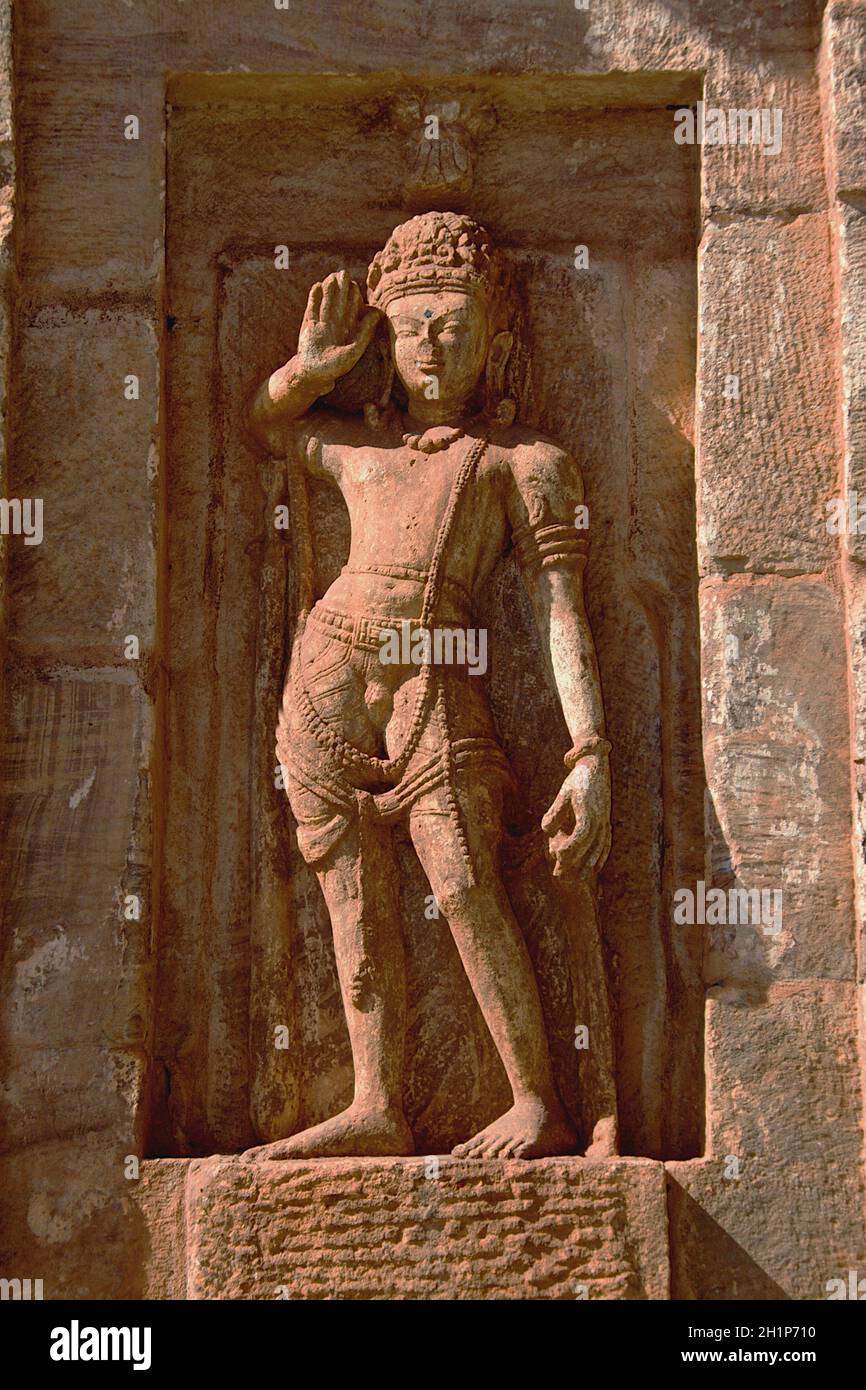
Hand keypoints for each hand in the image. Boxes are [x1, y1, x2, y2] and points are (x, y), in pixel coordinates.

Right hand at [295, 270, 380, 388]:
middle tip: (344, 273)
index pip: (351, 309)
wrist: (313, 374)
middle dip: (341, 288)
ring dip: (329, 290)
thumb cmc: (335, 366)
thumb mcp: (354, 350)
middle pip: (339, 302)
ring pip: (326, 302)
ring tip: (332, 276)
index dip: (353, 297)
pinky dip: (314, 297)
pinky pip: (312, 308)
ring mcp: (321, 323)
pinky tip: (317, 286)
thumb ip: (365, 332)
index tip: (355, 285)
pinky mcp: (309, 324)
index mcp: (347, 330)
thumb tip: (378, 314)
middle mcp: (335, 324)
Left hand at [541, 754, 610, 879]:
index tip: (558, 858)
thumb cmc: (577, 778)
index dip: (570, 848)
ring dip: (587, 864)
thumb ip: (555, 812)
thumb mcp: (564, 793)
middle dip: (574, 863)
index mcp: (589, 812)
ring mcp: (605, 820)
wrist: (597, 765)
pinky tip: (596, 867)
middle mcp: (600, 819)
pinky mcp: (606, 820)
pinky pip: (606, 842)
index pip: (581, 836)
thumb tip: (547, 831)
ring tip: (577, 878)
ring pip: (598, 848)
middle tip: (559, 876)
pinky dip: (601, 855)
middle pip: (589, 847)